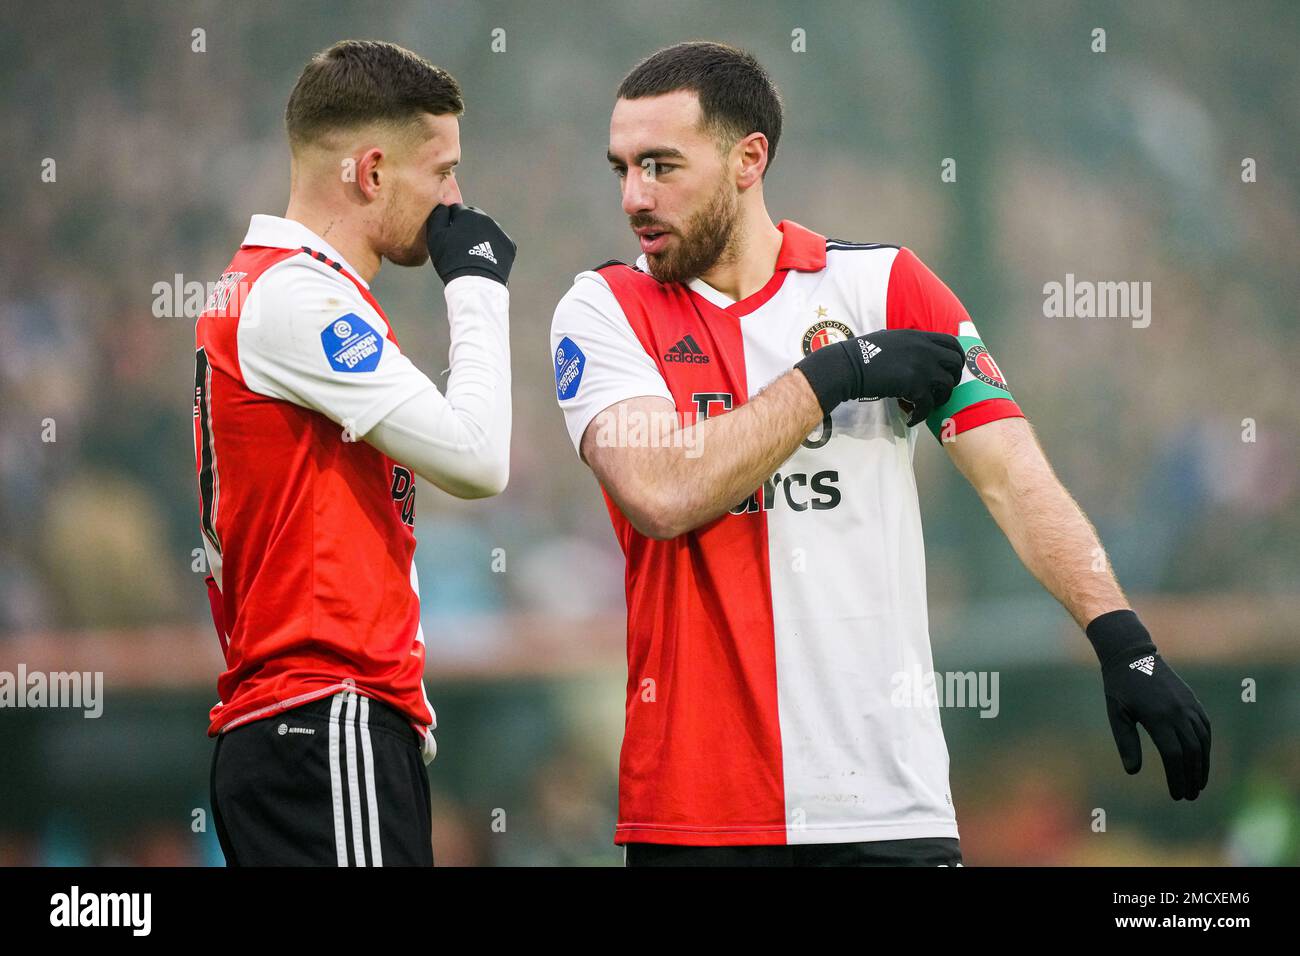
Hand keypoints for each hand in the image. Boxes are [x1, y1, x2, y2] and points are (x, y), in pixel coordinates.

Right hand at [425, 203, 516, 285]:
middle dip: (466, 225)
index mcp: (467, 213)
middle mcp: (486, 219)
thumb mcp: (435, 237)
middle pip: (473, 216)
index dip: (450, 221)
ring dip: (480, 235)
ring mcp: (500, 232)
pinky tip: (485, 258)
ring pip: (487, 228)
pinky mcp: (509, 246)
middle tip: (460, 244)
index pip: (455, 209)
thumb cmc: (451, 260)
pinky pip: (498, 241)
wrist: (475, 283)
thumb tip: (443, 207)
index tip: (447, 234)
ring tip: (473, 253)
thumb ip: (437, 216)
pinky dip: (493, 247)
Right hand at [795, 329, 963, 424]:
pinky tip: (911, 419)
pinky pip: (928, 405)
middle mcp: (924, 348)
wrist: (847, 367)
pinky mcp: (914, 385)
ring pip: (947, 385)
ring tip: (924, 406)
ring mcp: (921, 366)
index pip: (952, 342)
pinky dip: (921, 415)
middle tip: (941, 390)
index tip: (951, 370)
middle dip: (953, 378)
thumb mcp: (889, 339)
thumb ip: (907, 344)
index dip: (957, 358)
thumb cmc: (861, 354)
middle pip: (956, 362)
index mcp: (919, 336)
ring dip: (939, 399)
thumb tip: (913, 352)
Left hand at [1087, 609, 1210, 800]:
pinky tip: (1202, 760)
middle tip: (1189, 795)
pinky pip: (1205, 728)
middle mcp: (1177, 712)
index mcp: (1157, 717)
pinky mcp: (1193, 701)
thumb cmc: (1120, 686)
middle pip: (1191, 753)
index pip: (1173, 756)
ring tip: (1198, 784)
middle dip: (1191, 777)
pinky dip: (1206, 747)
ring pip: (1202, 742)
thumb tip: (1132, 771)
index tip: (1176, 794)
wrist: (1133, 654)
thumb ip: (1126, 742)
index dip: (1176, 777)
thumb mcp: (1117, 714)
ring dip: (1203, 766)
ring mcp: (1188, 706)